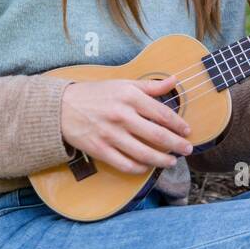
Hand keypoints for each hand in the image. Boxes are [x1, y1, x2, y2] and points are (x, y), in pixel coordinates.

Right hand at [59, 76, 194, 174]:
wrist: (62, 107)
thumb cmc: (96, 94)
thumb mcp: (123, 84)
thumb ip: (150, 85)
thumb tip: (175, 80)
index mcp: (130, 97)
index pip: (162, 114)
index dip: (179, 125)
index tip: (188, 131)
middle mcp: (122, 116)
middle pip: (157, 136)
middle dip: (177, 145)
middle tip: (188, 150)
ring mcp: (110, 134)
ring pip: (144, 153)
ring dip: (162, 160)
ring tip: (172, 161)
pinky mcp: (100, 150)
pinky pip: (125, 164)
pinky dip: (140, 168)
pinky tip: (147, 166)